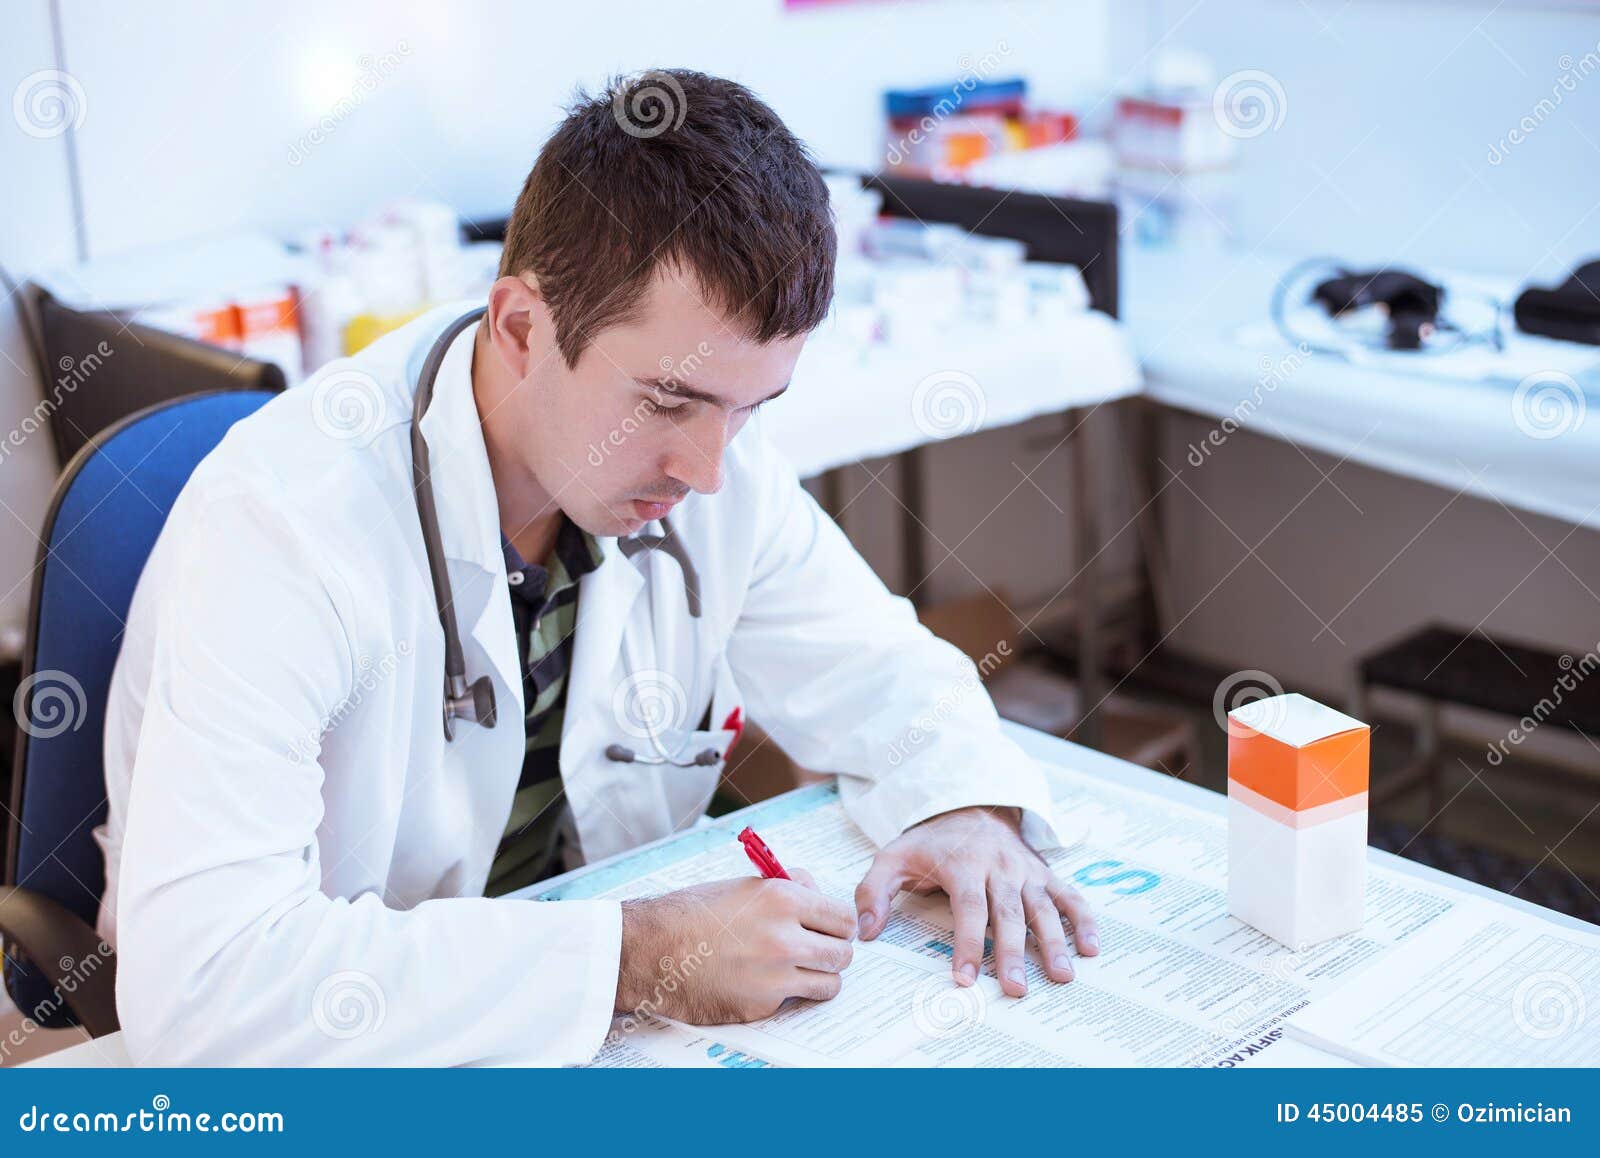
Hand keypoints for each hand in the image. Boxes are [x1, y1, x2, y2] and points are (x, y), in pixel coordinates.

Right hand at [614, 869, 854, 1023]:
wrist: (651, 949)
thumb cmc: (692, 913)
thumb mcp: (745, 885)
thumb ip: (789, 887)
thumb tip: (817, 893)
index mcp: (783, 899)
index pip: (844, 919)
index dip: (839, 925)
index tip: (831, 929)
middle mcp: (785, 939)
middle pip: (843, 954)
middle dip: (833, 952)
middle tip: (817, 951)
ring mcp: (775, 976)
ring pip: (830, 984)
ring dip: (819, 978)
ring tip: (798, 970)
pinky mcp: (762, 1006)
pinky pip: (796, 1001)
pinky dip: (789, 995)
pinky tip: (766, 982)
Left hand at [854, 806, 1098, 997]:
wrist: (969, 804)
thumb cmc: (930, 842)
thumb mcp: (894, 857)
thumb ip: (875, 892)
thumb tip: (866, 932)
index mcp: (963, 865)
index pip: (969, 908)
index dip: (968, 943)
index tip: (965, 977)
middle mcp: (999, 868)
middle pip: (1008, 913)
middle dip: (1014, 952)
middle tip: (1017, 989)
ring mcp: (1025, 871)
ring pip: (1042, 908)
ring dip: (1054, 942)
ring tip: (1062, 976)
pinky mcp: (1043, 874)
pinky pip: (1068, 896)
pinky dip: (1083, 919)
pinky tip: (1092, 947)